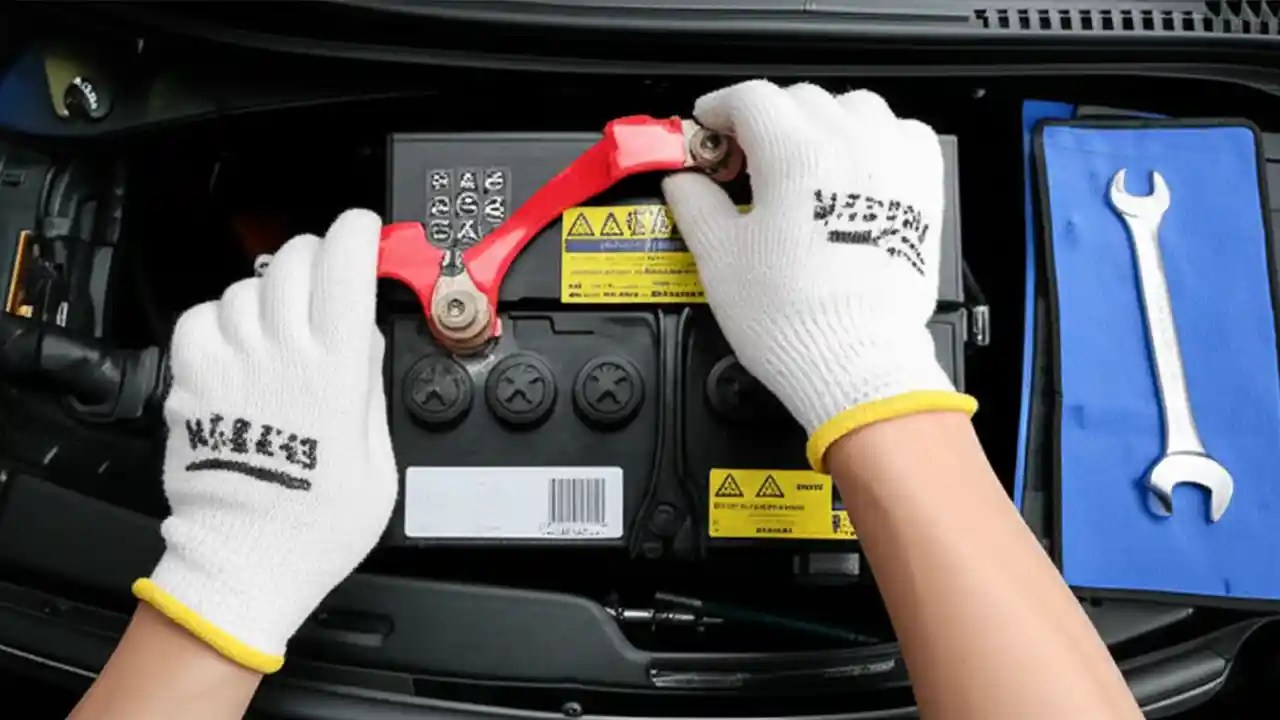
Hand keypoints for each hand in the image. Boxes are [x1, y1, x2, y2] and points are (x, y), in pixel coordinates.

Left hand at [133, 209, 396, 673]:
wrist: (244, 562)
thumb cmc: (315, 524)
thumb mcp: (377, 460)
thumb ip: (368, 388)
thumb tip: (363, 336)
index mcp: (335, 372)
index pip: (346, 269)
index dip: (358, 234)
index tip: (367, 232)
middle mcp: (279, 356)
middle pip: (294, 261)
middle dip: (318, 253)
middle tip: (330, 271)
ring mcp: (228, 365)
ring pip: (246, 286)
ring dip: (269, 288)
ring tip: (282, 317)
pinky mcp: (190, 383)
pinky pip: (199, 318)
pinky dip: (219, 315)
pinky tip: (237, 338)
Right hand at [662, 81, 975, 470]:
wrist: (856, 363)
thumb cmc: (795, 319)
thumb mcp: (720, 258)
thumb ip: (695, 204)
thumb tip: (683, 182)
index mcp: (797, 154)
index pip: (750, 98)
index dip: (719, 109)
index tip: (708, 128)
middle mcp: (852, 146)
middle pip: (798, 100)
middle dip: (763, 120)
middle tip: (741, 158)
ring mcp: (894, 164)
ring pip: (853, 108)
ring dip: (819, 123)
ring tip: (798, 162)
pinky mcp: (922, 190)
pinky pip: (899, 135)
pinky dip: (872, 140)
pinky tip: (851, 171)